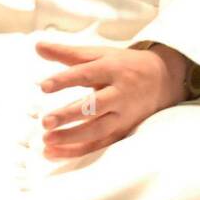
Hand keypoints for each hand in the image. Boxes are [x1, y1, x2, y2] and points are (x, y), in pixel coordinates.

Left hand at [34, 40, 187, 159]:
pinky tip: (54, 153)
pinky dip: (78, 152)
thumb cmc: (123, 65)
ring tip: (46, 140)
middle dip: (69, 115)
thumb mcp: (99, 54)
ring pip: (98, 131)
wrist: (163, 79)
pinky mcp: (124, 132)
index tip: (43, 86)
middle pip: (94, 106)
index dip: (65, 80)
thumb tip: (37, 46)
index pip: (86, 73)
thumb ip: (68, 53)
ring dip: (72, 138)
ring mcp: (124, 115)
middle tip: (45, 122)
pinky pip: (100, 146)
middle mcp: (120, 93)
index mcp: (112, 69)